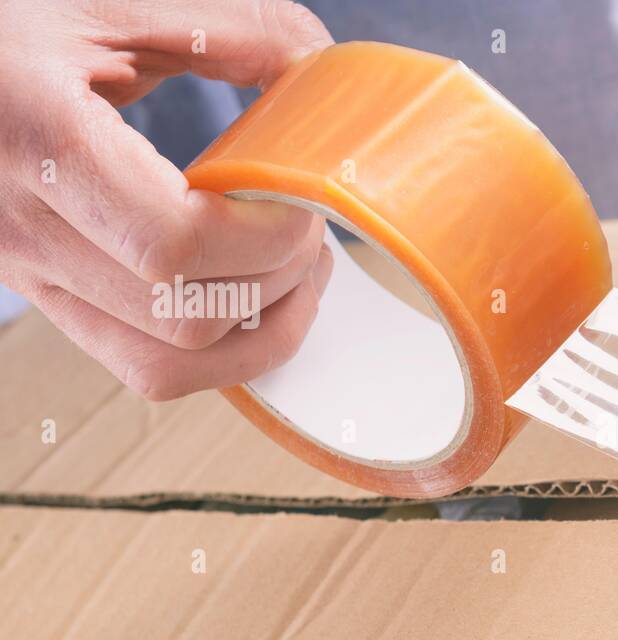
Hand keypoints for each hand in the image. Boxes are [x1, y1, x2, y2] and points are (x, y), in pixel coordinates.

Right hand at [0, 0, 334, 398]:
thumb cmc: (11, 23)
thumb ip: (229, 27)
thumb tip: (324, 72)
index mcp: (39, 138)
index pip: (175, 244)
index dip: (266, 240)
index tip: (304, 202)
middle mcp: (20, 225)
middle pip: (184, 316)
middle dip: (278, 286)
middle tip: (311, 233)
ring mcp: (25, 272)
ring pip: (166, 365)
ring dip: (255, 334)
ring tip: (293, 274)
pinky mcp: (41, 294)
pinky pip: (140, 364)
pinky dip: (213, 350)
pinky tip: (248, 296)